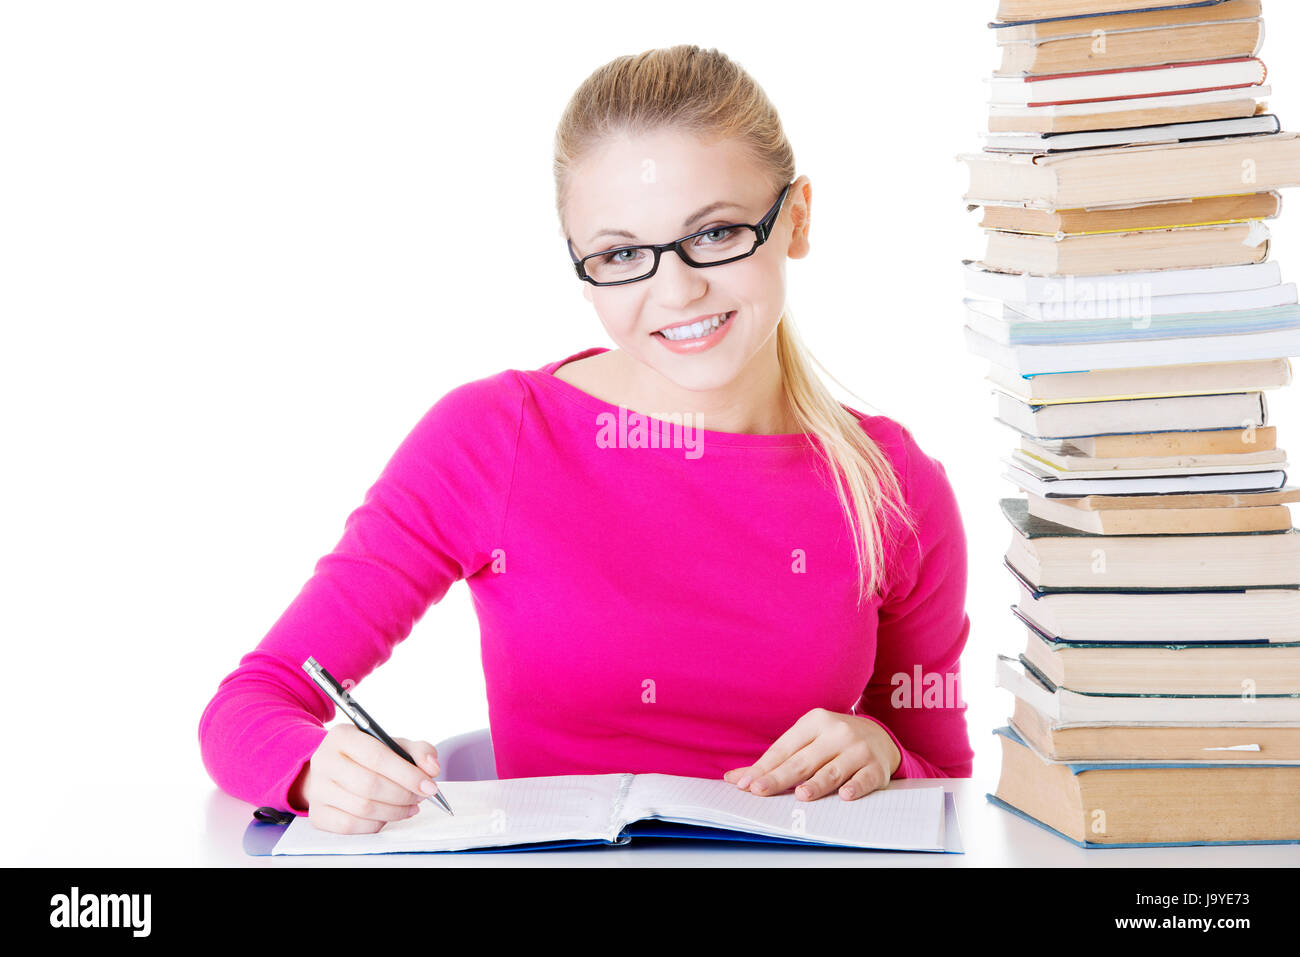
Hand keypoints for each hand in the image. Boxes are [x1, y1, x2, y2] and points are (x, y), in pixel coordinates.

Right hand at [287, 725, 441, 833]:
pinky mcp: (317, 814)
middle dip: (403, 795)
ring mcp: (317, 789)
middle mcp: (324, 761)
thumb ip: (418, 751)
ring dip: (394, 811)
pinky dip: (375, 824)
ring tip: (410, 806)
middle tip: (421, 797)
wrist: (332, 769)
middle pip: (370, 785)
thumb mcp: (392, 744)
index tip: (429, 785)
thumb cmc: (367, 757)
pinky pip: (350, 826)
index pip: (377, 757)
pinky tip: (387, 816)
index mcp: (342, 736)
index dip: (407, 774)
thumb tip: (432, 768)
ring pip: (362, 808)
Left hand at [723, 708, 900, 801]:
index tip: (745, 784)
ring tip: (801, 795)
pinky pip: (864, 778)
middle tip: (761, 790)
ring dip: (817, 783)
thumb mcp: (805, 741)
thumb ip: (774, 761)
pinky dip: (855, 786)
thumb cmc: (831, 741)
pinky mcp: (876, 767)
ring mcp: (858, 749)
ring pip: (832, 770)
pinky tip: (844, 795)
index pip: (784, 749)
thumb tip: (735, 779)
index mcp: (814, 721)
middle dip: (780, 777)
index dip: (764, 767)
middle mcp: (836, 732)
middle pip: (803, 760)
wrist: (879, 736)